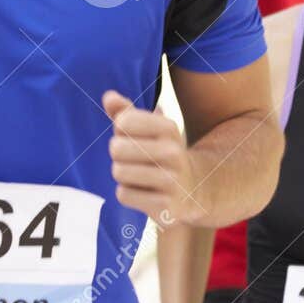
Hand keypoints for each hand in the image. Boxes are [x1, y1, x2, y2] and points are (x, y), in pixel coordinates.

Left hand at [103, 91, 197, 223]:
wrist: (195, 189)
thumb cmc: (161, 153)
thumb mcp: (149, 130)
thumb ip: (125, 112)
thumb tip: (108, 96)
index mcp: (169, 128)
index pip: (123, 122)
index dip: (120, 131)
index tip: (134, 137)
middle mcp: (174, 152)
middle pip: (116, 148)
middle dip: (118, 155)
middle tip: (134, 160)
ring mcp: (172, 181)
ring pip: (118, 172)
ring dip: (123, 176)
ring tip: (140, 176)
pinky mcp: (165, 206)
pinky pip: (123, 195)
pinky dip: (128, 194)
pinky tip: (145, 193)